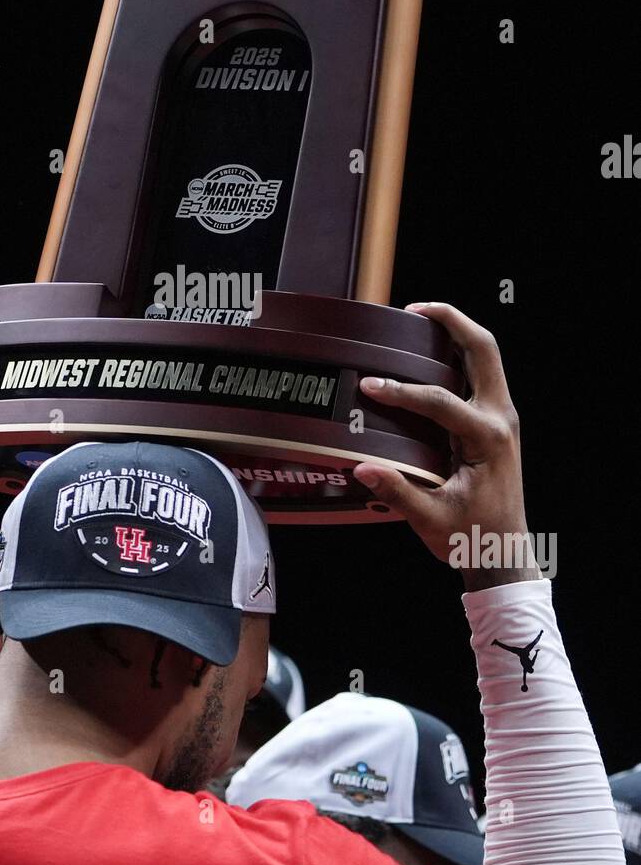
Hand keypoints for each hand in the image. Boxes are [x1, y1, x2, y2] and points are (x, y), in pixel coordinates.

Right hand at [353, 303, 537, 585]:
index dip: (401, 392)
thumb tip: (361, 467)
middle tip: (413, 310)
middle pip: (483, 351)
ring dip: (457, 333)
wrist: (503, 554)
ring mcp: (501, 418)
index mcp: (488, 439)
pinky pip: (481, 375)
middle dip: (451, 323)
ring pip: (486, 357)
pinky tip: (428, 357)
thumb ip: (398, 492)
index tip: (369, 385)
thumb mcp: (431, 519)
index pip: (440, 401)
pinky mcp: (495, 423)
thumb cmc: (472, 538)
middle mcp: (500, 419)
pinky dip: (458, 356)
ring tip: (419, 321)